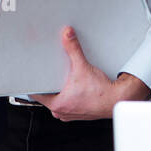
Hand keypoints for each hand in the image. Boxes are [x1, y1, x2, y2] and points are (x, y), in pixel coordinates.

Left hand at [29, 26, 150, 120]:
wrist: (118, 99)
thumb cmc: (102, 93)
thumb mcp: (83, 67)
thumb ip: (73, 49)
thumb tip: (67, 36)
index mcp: (57, 105)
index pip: (36, 94)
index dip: (34, 83)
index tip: (33, 76)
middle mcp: (62, 112)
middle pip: (47, 97)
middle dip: (49, 85)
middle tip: (52, 74)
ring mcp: (70, 114)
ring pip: (57, 101)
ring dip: (59, 91)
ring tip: (65, 81)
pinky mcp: (78, 113)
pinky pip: (68, 104)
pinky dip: (69, 97)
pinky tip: (75, 89)